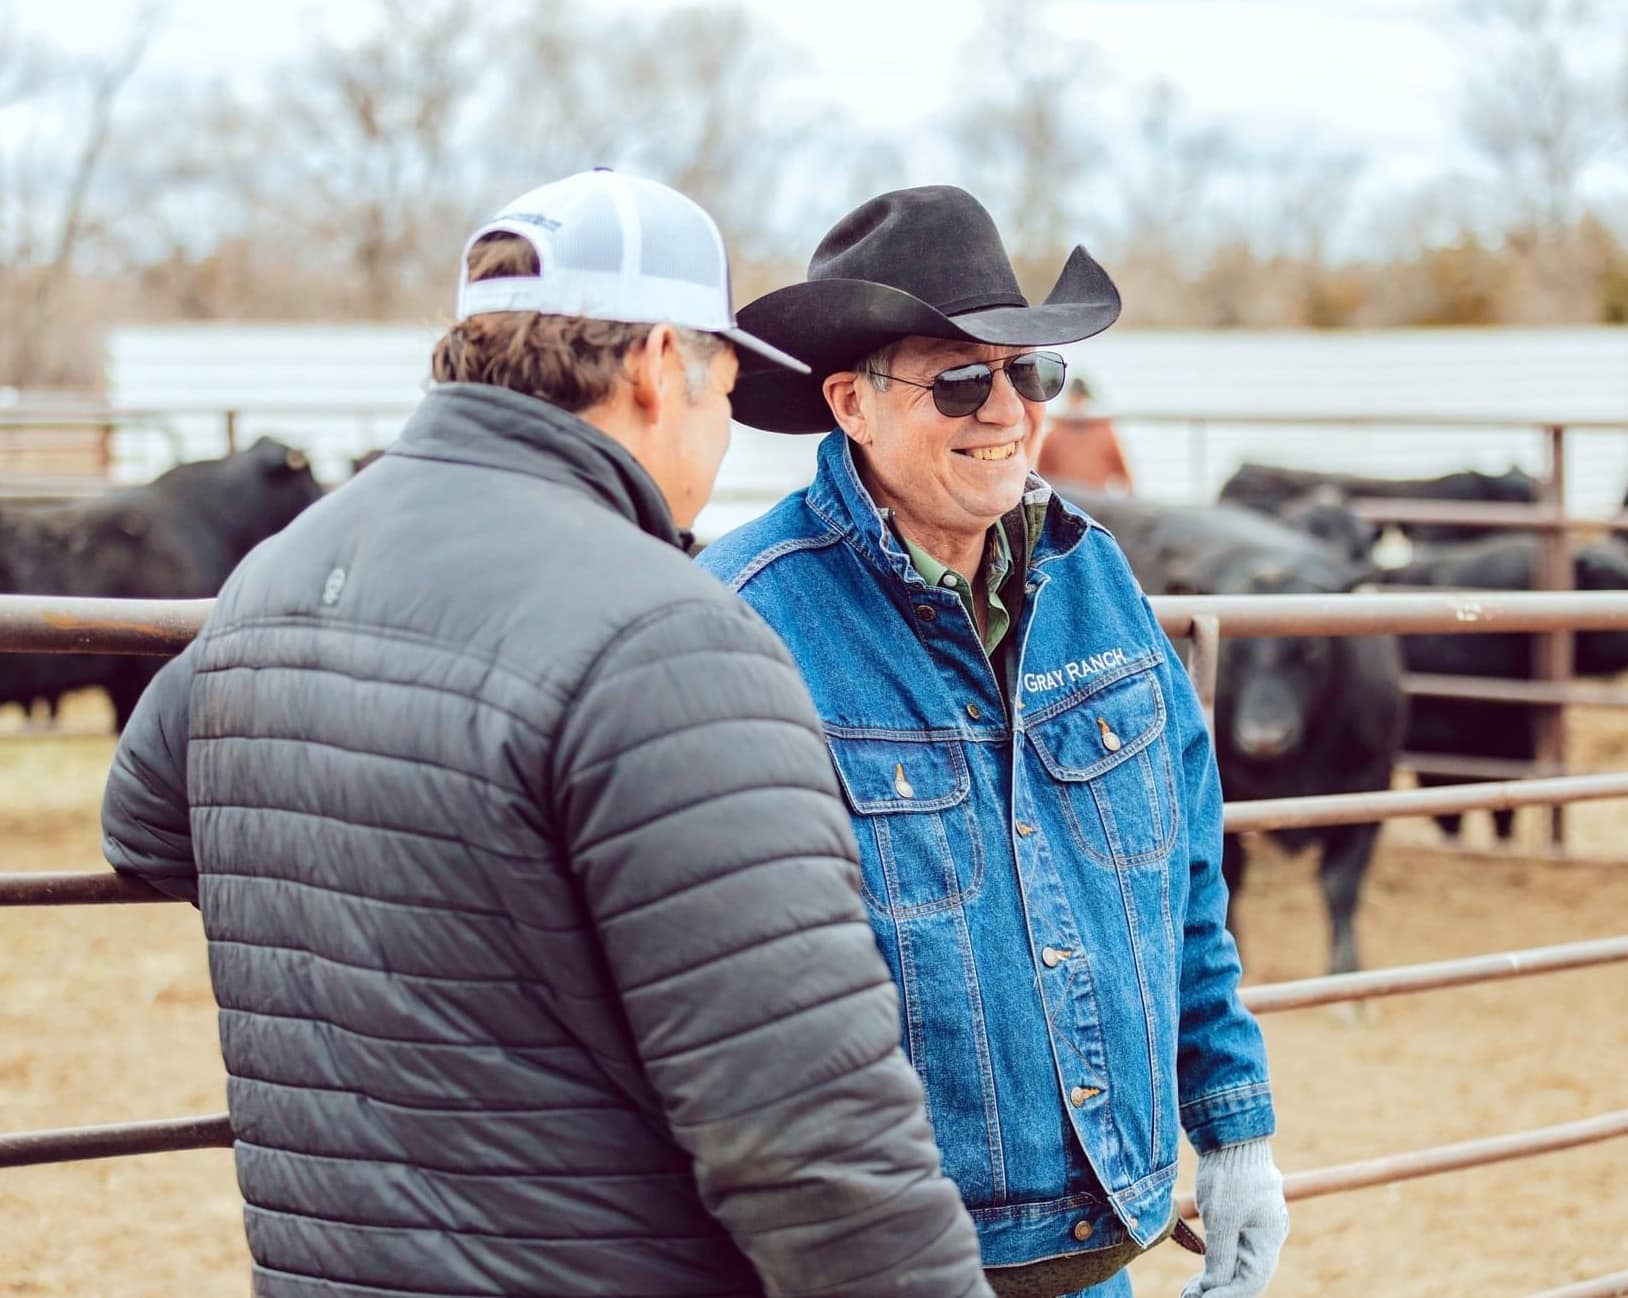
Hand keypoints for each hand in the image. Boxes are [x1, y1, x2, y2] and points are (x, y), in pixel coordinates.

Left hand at [1180, 1138, 1288, 1297]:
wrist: (1231, 1135)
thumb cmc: (1229, 1174)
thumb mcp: (1222, 1218)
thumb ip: (1221, 1257)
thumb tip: (1214, 1289)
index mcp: (1268, 1239)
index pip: (1251, 1282)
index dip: (1226, 1296)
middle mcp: (1268, 1237)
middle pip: (1246, 1277)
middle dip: (1219, 1291)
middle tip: (1189, 1297)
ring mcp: (1258, 1227)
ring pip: (1240, 1265)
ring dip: (1217, 1281)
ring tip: (1190, 1290)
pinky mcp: (1246, 1218)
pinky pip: (1235, 1250)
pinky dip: (1219, 1264)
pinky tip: (1201, 1274)